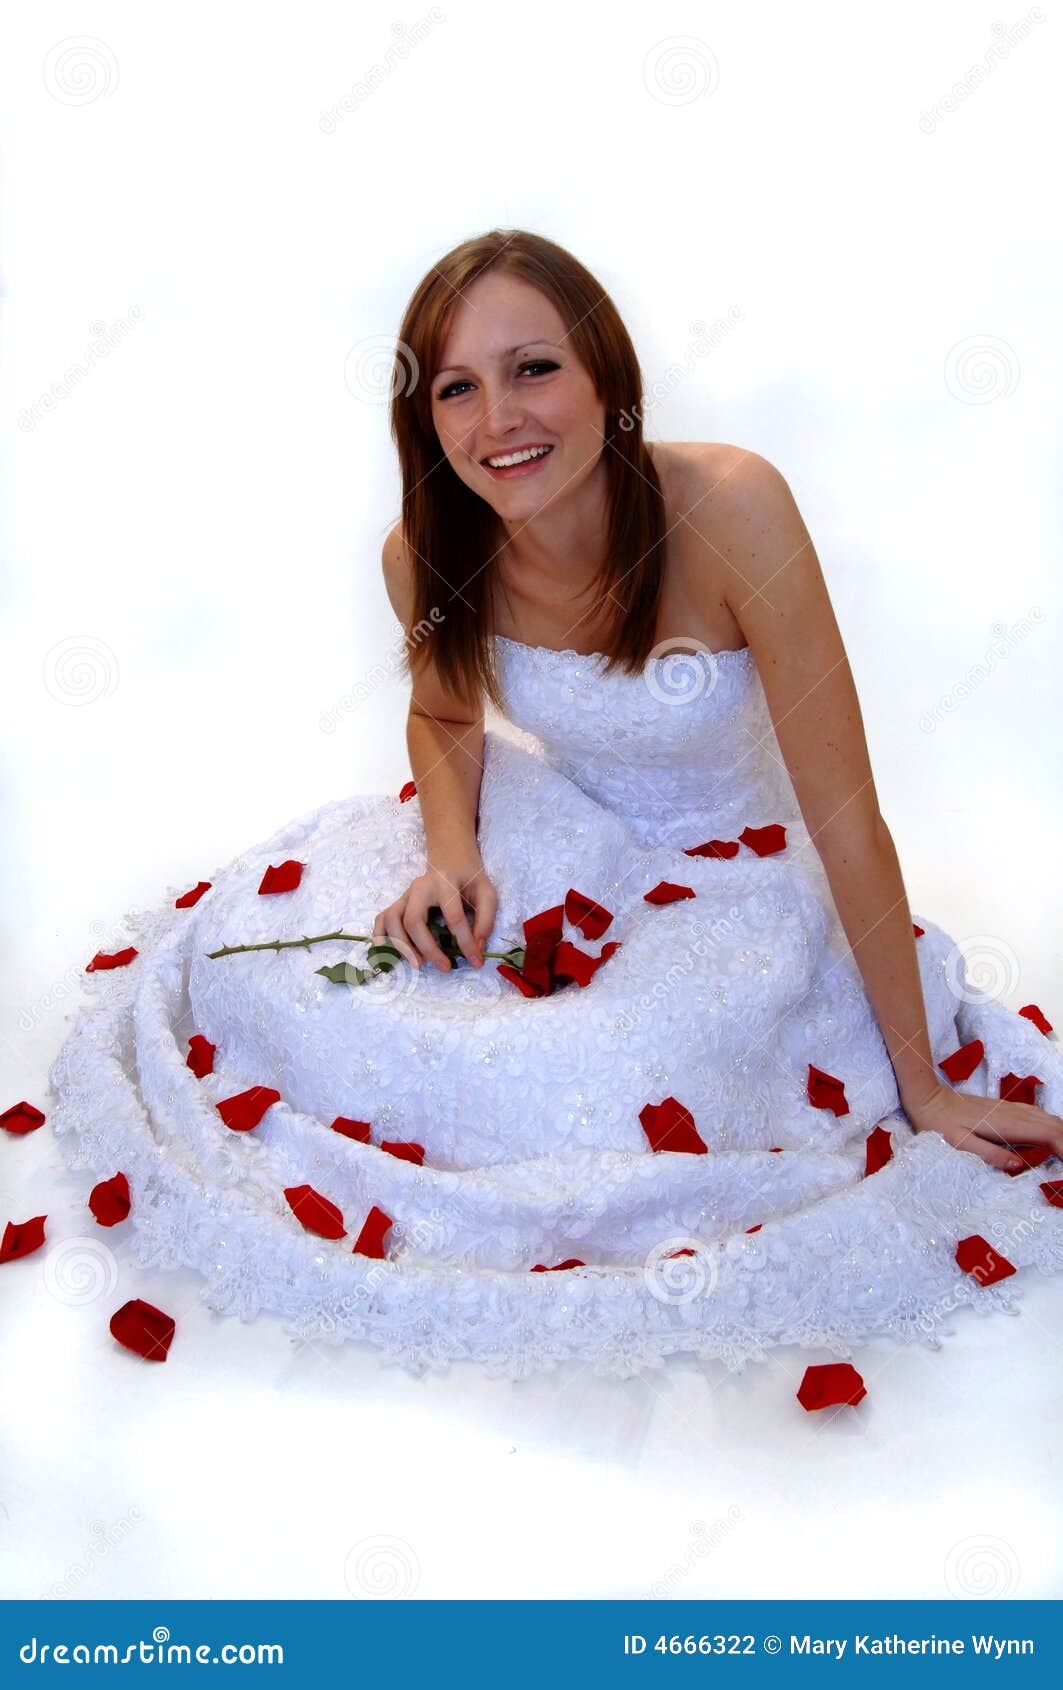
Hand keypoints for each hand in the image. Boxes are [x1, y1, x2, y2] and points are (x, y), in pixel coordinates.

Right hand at [373, 852, 497, 973]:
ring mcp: (405, 895)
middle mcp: (419, 887)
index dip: (465, 942)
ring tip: (418, 964)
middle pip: (413, 919)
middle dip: (427, 947)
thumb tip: (477, 947)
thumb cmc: (469, 879)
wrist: (451, 860)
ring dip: (401, 945)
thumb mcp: (487, 893)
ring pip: (391, 920)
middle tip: (444, 967)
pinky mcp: (398, 903)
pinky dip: (381, 938)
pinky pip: (381, 920)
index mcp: (445, 882)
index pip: (453, 917)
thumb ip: (486, 919)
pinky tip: (390, 955)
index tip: (476, 961)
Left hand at [904, 1083, 1062, 1172]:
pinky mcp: (1005, 1109)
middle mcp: (1013, 1113)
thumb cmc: (938, 1124)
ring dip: (1061, 1135)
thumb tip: (1018, 1166)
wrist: (927, 1098)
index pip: (1049, 1134)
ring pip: (1048, 1119)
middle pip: (1055, 1125)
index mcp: (1006, 1124)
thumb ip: (989, 1154)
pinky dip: (1051, 1128)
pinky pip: (1037, 1116)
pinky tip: (1051, 1139)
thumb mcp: (959, 1143)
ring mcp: (1010, 1109)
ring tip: (1062, 1155)